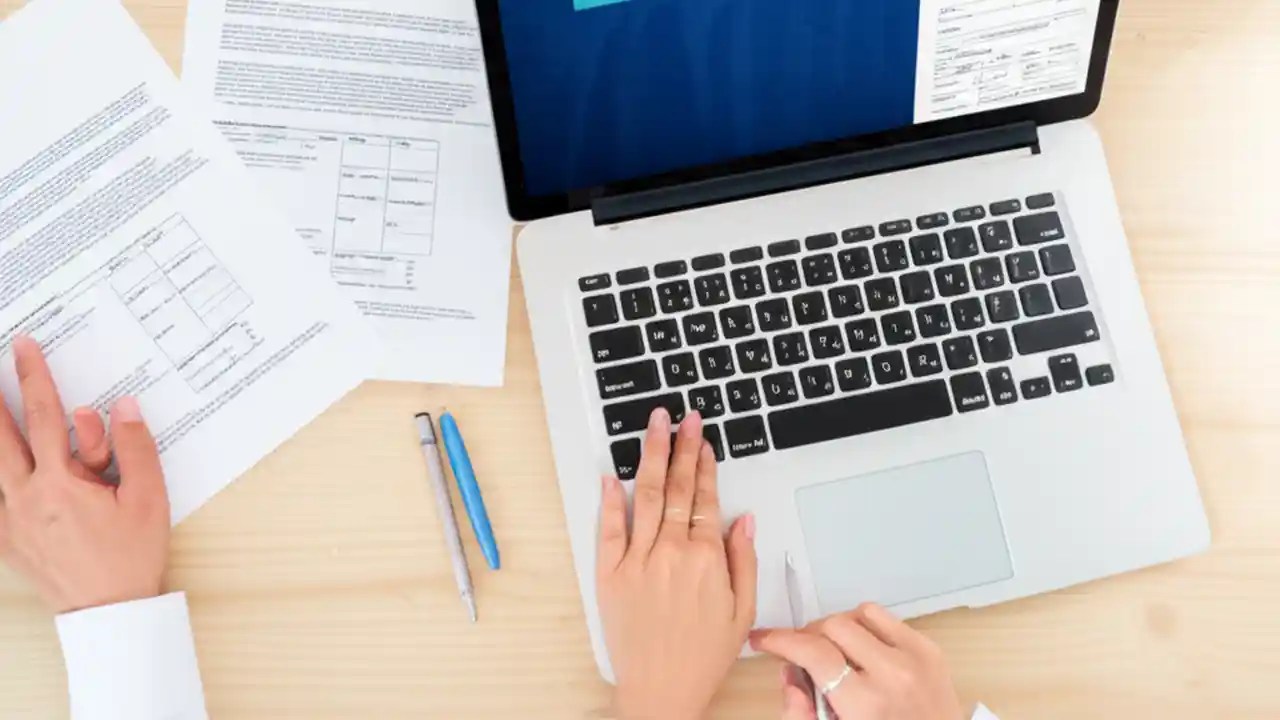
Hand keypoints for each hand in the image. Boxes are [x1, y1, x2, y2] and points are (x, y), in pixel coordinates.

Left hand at [0, 336, 169, 613]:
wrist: (110, 610)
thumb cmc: (131, 555)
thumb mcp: (147, 498)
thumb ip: (134, 448)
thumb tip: (123, 406)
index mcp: (62, 484)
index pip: (46, 416)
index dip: (33, 376)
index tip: (24, 347)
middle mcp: (26, 498)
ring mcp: (9, 520)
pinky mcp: (5, 540)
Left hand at [597, 408, 757, 719]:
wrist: (661, 691)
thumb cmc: (703, 656)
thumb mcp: (742, 611)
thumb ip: (743, 560)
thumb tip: (743, 520)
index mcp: (706, 559)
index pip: (706, 498)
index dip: (704, 464)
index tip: (702, 439)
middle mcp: (671, 552)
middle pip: (678, 487)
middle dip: (680, 446)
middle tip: (681, 417)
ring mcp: (638, 561)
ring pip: (646, 496)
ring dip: (650, 456)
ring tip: (652, 426)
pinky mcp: (610, 575)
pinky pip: (609, 529)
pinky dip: (611, 500)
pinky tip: (612, 475)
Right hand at [753, 604, 965, 719]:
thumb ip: (801, 715)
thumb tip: (789, 675)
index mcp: (867, 704)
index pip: (814, 653)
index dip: (781, 641)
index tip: (764, 640)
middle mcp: (894, 674)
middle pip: (832, 626)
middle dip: (808, 636)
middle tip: (800, 655)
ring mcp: (916, 656)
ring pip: (859, 613)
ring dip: (838, 628)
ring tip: (835, 653)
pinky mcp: (929, 647)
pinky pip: (886, 617)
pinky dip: (866, 627)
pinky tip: (863, 651)